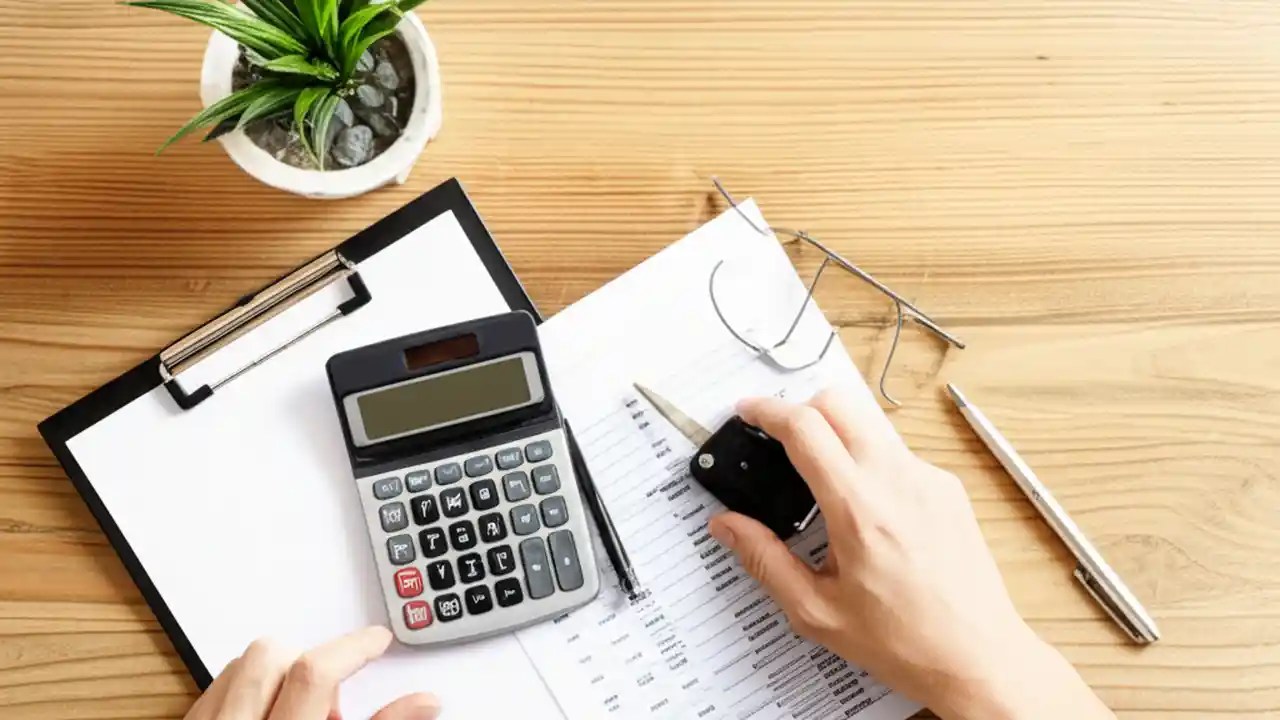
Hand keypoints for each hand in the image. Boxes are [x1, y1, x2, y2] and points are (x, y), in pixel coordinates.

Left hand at [184, 626, 439, 719]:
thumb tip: (426, 702)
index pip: (313, 673)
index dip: (353, 647)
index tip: (377, 641)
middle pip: (269, 654)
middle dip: (308, 659)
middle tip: (330, 693)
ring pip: (239, 665)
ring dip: (276, 675)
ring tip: (298, 711)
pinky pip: (216, 688)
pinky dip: (246, 692)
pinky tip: (266, 716)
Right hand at [707, 384, 1113, 719]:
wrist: (977, 657)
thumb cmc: (904, 642)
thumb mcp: (816, 610)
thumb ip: (764, 559)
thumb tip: (726, 525)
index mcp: (859, 510)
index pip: (805, 428)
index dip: (767, 411)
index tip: (748, 411)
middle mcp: (897, 480)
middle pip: (839, 403)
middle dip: (801, 409)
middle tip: (779, 439)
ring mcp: (928, 478)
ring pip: (870, 422)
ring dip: (837, 432)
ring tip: (821, 480)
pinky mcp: (948, 487)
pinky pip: (897, 451)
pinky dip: (869, 459)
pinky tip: (864, 506)